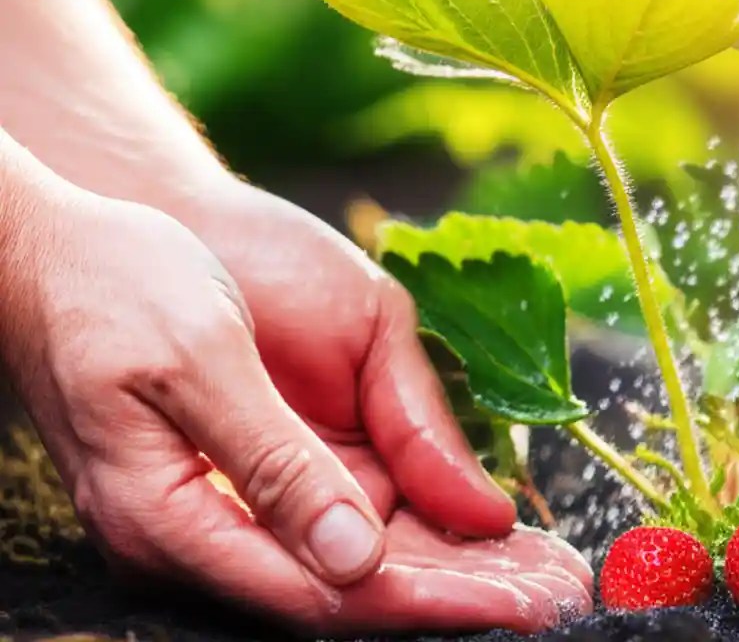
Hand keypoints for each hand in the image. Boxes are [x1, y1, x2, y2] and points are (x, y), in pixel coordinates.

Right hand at [0, 169, 588, 633]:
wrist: (63, 247)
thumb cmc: (117, 285)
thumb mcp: (200, 359)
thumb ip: (279, 463)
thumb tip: (363, 558)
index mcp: (174, 519)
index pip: (326, 593)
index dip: (431, 603)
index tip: (520, 604)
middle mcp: (205, 534)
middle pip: (353, 591)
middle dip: (462, 595)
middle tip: (561, 596)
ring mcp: (230, 508)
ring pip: (360, 560)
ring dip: (453, 567)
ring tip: (545, 572)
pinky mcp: (254, 478)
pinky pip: (348, 517)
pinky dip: (421, 525)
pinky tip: (483, 531)